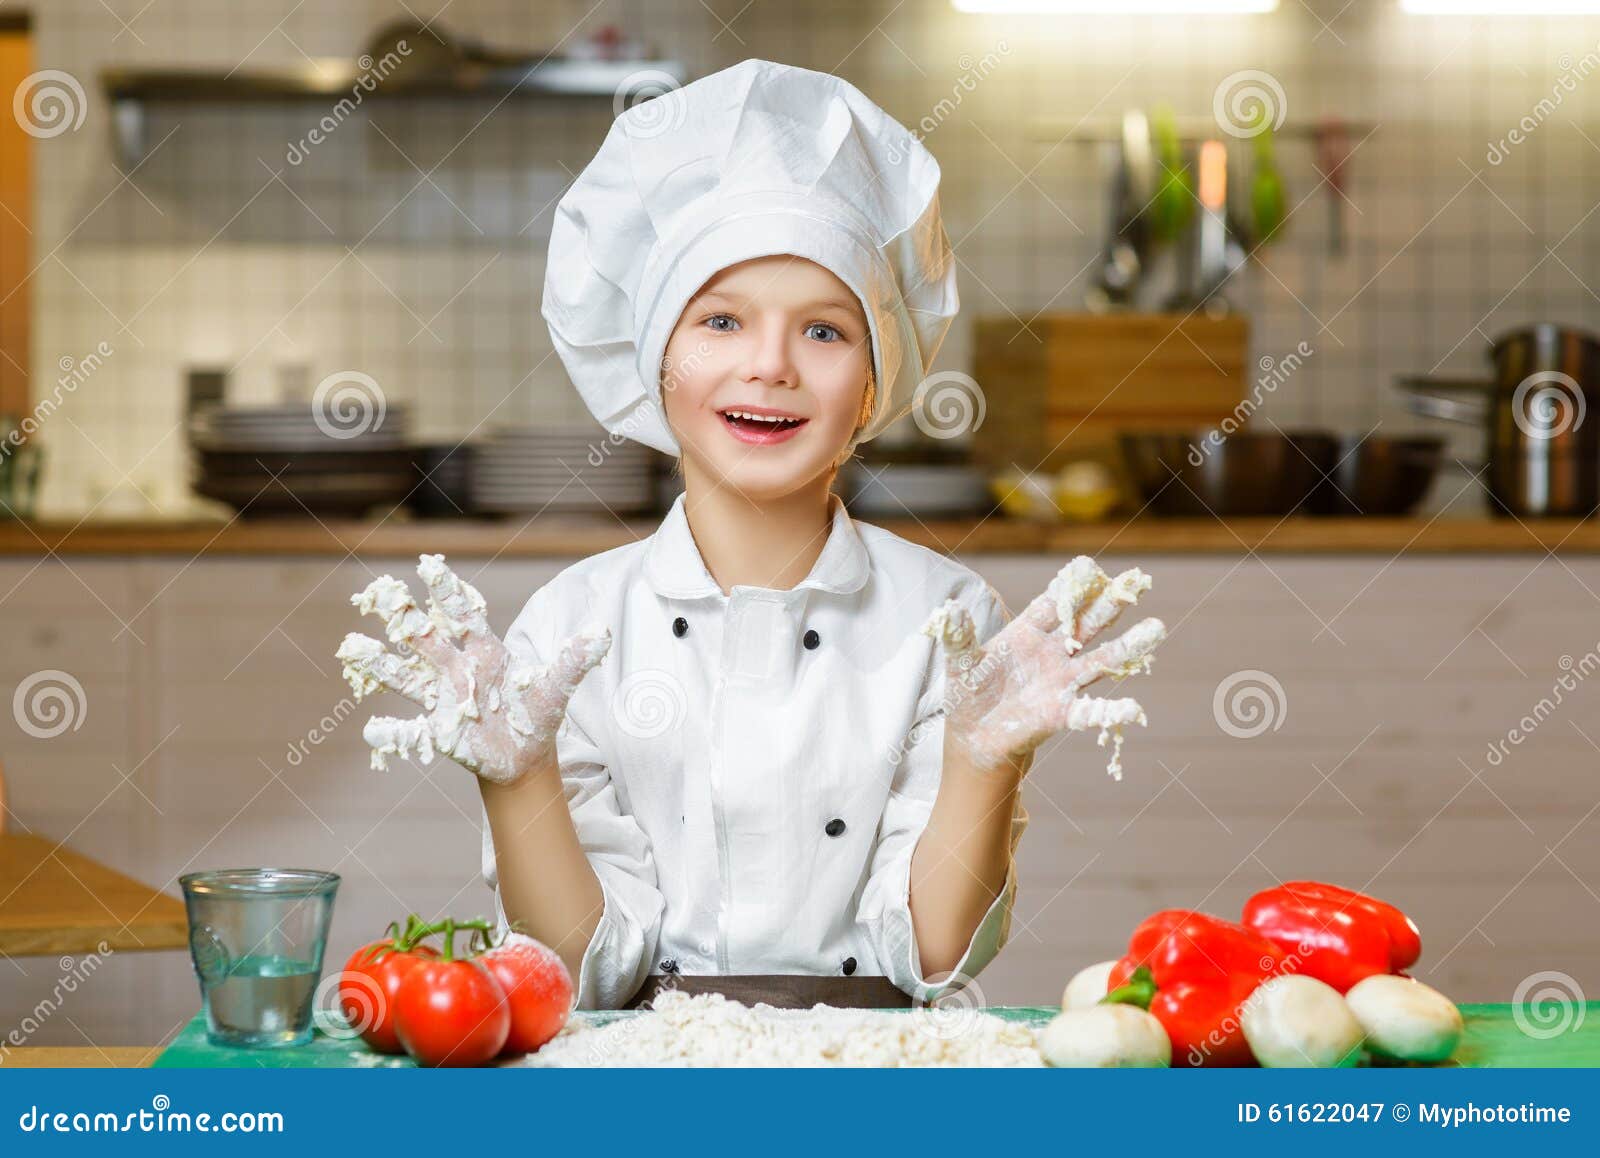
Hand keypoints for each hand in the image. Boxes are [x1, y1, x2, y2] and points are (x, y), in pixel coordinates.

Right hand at [335, 554, 609, 783]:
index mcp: (484, 652)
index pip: (462, 615)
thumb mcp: (558, 687)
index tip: (427, 565)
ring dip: (381, 664)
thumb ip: (574, 660)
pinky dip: (393, 735)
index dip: (446, 592)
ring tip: (353, 648)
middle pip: (425, 638)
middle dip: (404, 616)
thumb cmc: (536, 712)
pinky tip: (374, 732)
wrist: (523, 753)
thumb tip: (603, 633)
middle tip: (380, 591)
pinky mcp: (439, 732)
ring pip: (406, 677)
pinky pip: (411, 732)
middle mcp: (456, 669)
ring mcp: (442, 699)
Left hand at [922, 556, 1166, 778]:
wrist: (973, 737)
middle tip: (1135, 583)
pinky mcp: (1060, 714)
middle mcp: (1052, 654)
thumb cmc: (969, 693)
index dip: (1069, 587)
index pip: (1052, 604)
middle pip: (1084, 624)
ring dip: (1127, 647)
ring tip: (1156, 629)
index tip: (1089, 568)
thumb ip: (957, 637)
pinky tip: (1132, 708)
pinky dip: (1109, 711)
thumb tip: (947, 611)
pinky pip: (1089, 711)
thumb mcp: (959, 663)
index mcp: (1027, 633)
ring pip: (1100, 661)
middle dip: (1108, 605)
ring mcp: (1061, 683)